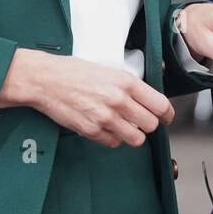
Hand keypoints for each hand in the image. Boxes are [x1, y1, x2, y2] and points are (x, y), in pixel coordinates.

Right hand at [0, 49, 173, 147]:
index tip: (166, 117)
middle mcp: (118, 101)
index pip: (160, 105)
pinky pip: (113, 143)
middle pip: (151, 125)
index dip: (167, 114)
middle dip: (148, 125)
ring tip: (125, 127)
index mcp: (126, 82)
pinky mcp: (90, 131)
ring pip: (135, 139)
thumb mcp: (109, 70)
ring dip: (132, 135)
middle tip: (141, 121)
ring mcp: (104, 118)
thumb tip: (147, 100)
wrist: (45, 79)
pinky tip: (107, 128)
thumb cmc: (74, 71)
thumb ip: (129, 86)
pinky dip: (113, 139)